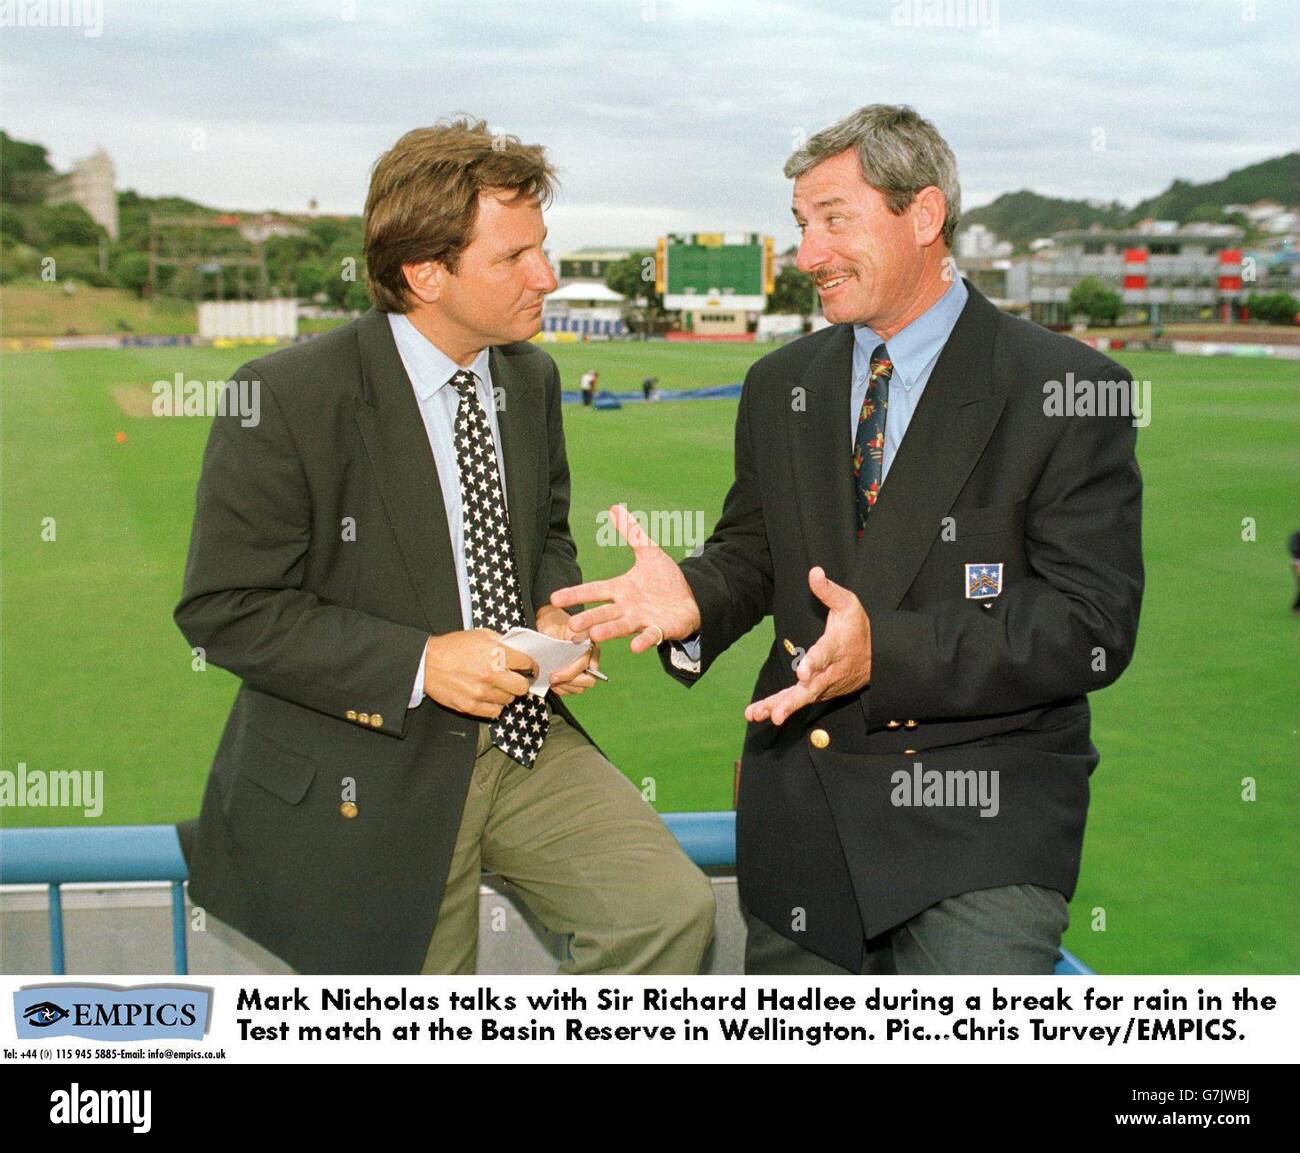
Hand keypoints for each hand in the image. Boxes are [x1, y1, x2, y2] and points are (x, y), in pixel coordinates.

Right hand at [422, 629, 537, 718]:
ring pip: (509, 700)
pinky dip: (494, 705)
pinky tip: (487, 696)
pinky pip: (495, 712)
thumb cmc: (452, 647)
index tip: (530, 668)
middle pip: (522, 687)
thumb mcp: (480, 635)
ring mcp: (481, 693)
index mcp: (496, 654)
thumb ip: (501, 642)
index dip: (531, 665)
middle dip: (520, 682)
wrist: (426, 662)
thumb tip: (518, 649)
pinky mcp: (471, 706)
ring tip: (496, 686)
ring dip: (505, 693)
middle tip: (514, 678)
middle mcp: (491, 674)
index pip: (527, 664)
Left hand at [535, 604, 600, 696]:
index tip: (553, 676)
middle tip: (552, 679)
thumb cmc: (555, 628)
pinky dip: (564, 690)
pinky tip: (555, 684)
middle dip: (569, 683)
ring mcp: (588, 667)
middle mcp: (593, 656)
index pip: (584, 664)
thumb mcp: (555, 628)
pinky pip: (576, 689)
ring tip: (552, 681)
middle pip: (589, 680)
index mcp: (590, 643)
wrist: (553, 628)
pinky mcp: (581, 676)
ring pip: (582, 687)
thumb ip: (559, 640)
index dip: (569, 673)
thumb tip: (558, 657)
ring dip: (565, 687)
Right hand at [550, 504, 701, 653]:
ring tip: (594, 635)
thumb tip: (615, 508)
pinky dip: (643, 641)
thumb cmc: (665, 580)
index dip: (575, 594)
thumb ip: (631, 532)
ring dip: (608, 631)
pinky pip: (650, 636)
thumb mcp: (648, 551)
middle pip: (604, 613)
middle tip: (571, 626)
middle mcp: (627, 607)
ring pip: (621, 626)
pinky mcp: (660, 629)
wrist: (691, 598)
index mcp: (622, 589)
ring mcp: (642, 620)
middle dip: (588, 619)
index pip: (595, 590)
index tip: (554, 598)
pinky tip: (635, 647)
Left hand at [744, 567, 871, 725]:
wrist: (878, 659)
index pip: (825, 655)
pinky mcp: (817, 693)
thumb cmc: (859, 628)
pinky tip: (755, 714)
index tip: (802, 672)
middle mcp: (830, 671)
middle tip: (778, 714)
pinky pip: (796, 701)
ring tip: (756, 715)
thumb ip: (829, 591)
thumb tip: (813, 571)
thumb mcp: (849, 604)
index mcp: (837, 647)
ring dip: (779, 707)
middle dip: (793, 701)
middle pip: (811, 688)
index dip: (814, 663)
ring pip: (801, 698)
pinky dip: (777, 707)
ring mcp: (824, 686)